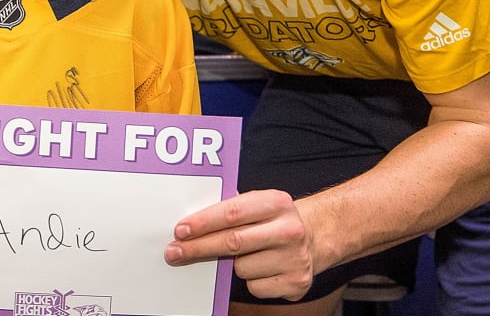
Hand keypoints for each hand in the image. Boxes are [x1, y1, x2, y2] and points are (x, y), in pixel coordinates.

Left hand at [164, 190, 314, 300]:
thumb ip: (231, 210)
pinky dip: (251, 280)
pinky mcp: (296, 283)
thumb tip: (190, 225)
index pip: (232, 212)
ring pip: (241, 267)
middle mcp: (289, 230)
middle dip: (198, 248)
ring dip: (232, 264)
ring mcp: (295, 258)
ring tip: (247, 254)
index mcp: (276, 203)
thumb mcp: (258, 204)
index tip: (181, 230)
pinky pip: (254, 287)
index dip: (203, 222)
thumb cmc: (273, 220)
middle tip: (175, 251)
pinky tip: (262, 268)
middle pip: (232, 242)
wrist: (314, 238)